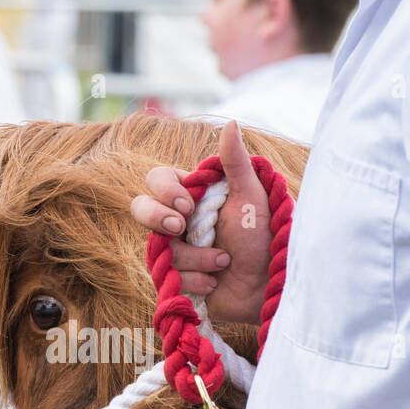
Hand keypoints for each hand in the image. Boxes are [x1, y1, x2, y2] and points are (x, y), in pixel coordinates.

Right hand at [130, 121, 274, 323]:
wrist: (268, 286)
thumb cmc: (264, 237)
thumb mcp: (251, 196)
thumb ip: (235, 162)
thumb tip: (230, 122)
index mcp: (194, 195)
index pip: (158, 179)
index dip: (165, 190)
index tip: (188, 204)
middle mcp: (179, 220)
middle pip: (141, 208)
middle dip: (156, 217)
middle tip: (181, 228)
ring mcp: (175, 249)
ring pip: (158, 247)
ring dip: (194, 256)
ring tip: (223, 261)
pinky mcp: (177, 277)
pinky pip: (168, 275)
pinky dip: (194, 278)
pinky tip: (215, 281)